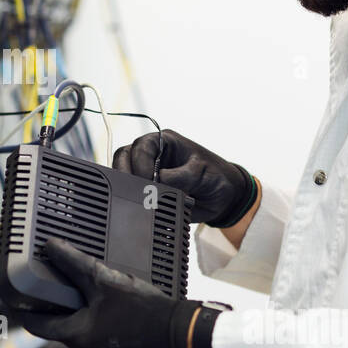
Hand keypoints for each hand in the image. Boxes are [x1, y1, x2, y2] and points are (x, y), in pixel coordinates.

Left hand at [11, 237, 198, 347]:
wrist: (179, 333)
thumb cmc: (144, 309)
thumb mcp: (105, 281)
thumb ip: (74, 264)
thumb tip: (51, 247)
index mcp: (76, 339)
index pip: (37, 325)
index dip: (27, 309)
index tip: (19, 298)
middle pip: (60, 328)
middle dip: (60, 308)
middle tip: (60, 288)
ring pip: (80, 334)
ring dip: (80, 317)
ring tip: (90, 296)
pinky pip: (96, 342)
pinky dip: (96, 327)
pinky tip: (108, 312)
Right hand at [113, 128, 257, 228]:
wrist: (224, 198)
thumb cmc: (216, 176)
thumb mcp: (200, 173)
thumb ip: (179, 177)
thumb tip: (157, 183)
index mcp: (165, 141)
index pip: (142, 147)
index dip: (140, 164)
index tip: (148, 181)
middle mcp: (153, 154)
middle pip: (124, 157)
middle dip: (126, 173)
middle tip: (135, 191)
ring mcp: (148, 171)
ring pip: (123, 173)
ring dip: (126, 186)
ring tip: (139, 199)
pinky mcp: (147, 189)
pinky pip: (130, 190)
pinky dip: (131, 198)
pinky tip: (140, 205)